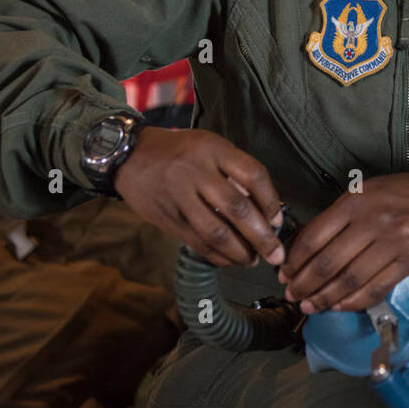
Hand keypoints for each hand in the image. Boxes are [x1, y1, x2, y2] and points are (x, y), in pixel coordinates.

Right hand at [114, 127, 285, 267]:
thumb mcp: (209, 146)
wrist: (130, 155)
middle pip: (237, 209)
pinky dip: (217, 256)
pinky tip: (231, 260)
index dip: (271, 202)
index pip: (254, 175)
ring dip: (240, 252)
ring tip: (254, 261)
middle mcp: (197, 172)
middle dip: (262, 237)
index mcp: (214, 150)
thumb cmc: (180, 151)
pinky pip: (197, 242)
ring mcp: (179, 196)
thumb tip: (265, 208)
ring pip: (216, 232)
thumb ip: (234, 170)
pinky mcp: (167, 218)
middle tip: (276, 255)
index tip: (278, 220)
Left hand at [279, 171, 408, 313]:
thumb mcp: (367, 193)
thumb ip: (339, 217)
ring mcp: (392, 242)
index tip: (284, 274)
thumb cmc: (404, 195)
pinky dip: (354, 301)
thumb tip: (307, 248)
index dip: (295, 260)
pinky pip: (375, 287)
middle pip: (329, 262)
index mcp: (355, 202)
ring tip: (311, 306)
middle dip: (305, 284)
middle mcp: (372, 221)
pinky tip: (340, 306)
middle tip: (293, 296)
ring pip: (350, 279)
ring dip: (326, 298)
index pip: (314, 236)